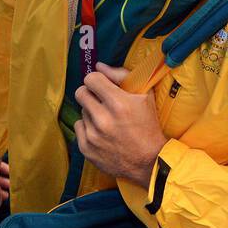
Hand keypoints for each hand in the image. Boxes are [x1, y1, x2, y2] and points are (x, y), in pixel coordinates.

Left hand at [74, 62, 167, 187]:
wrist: (149, 161)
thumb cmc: (148, 125)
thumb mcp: (144, 96)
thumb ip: (121, 76)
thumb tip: (99, 66)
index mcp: (118, 103)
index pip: (91, 78)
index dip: (98, 81)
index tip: (103, 87)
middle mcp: (103, 119)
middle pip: (81, 92)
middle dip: (91, 94)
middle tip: (102, 101)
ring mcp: (93, 136)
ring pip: (81, 111)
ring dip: (92, 112)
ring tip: (107, 120)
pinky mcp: (86, 149)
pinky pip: (78, 127)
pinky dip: (88, 128)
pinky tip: (102, 133)